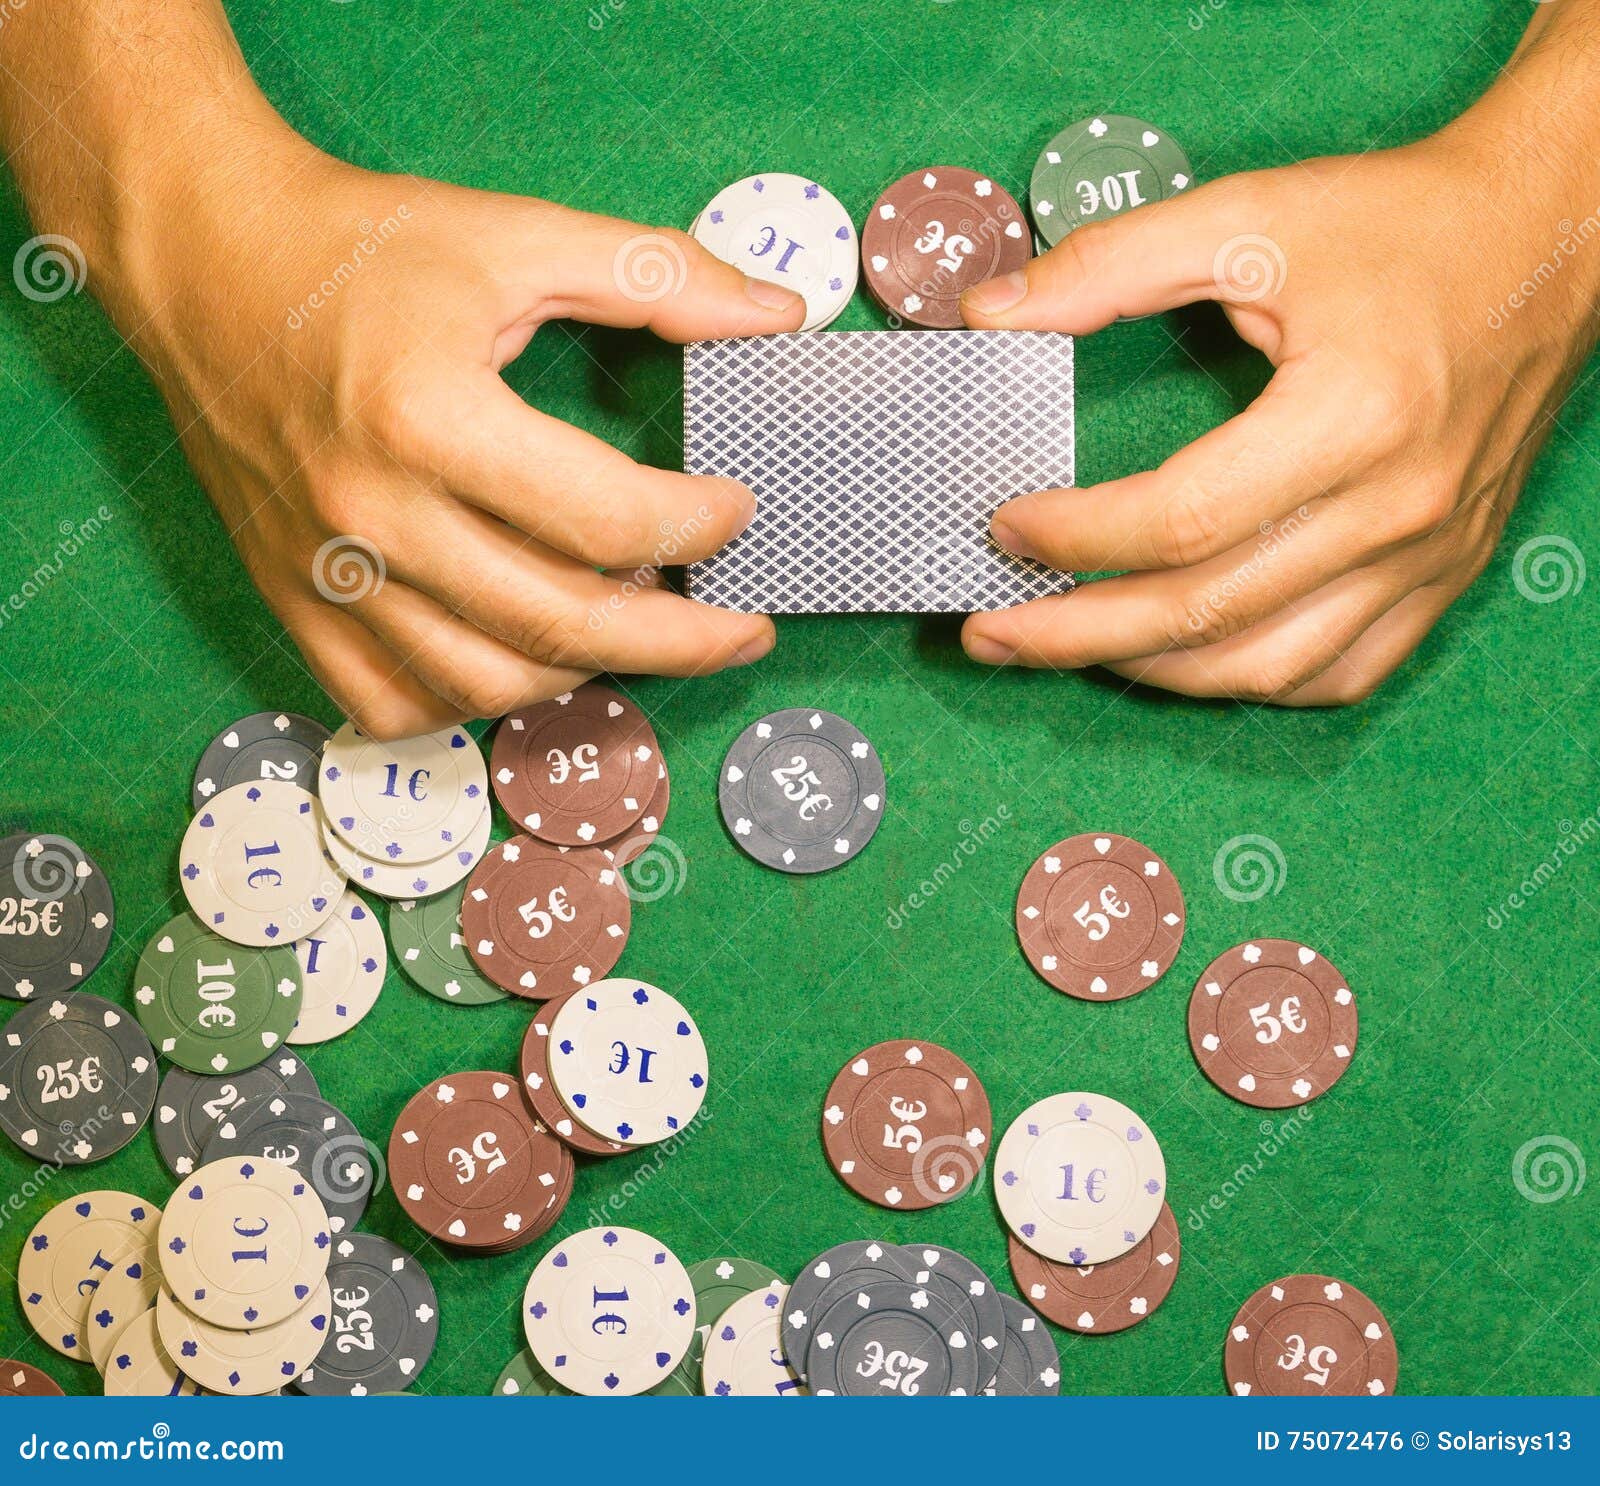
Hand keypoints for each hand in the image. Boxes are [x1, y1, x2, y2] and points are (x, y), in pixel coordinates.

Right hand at [114, 119, 801, 737]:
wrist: (203, 260)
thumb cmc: (359, 246)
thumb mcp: (515, 235)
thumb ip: (655, 276)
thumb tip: (775, 315)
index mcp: (429, 415)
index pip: (608, 519)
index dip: (700, 527)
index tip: (736, 509)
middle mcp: (372, 512)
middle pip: (562, 626)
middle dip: (683, 643)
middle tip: (744, 630)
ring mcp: (327, 570)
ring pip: (488, 684)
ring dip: (586, 671)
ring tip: (635, 628)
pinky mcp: (293, 599)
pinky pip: (395, 704)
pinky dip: (474, 701)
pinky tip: (522, 655)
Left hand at [959, 123, 1599, 704]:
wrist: (1553, 239)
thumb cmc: (1401, 226)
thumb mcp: (1250, 214)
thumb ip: (1110, 265)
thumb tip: (990, 314)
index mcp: (1353, 416)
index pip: (1179, 521)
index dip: (1074, 537)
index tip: (1002, 526)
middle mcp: (1397, 508)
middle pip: (1205, 615)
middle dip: (1075, 636)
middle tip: (989, 633)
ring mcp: (1427, 556)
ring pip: (1263, 668)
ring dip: (1148, 672)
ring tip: (1065, 648)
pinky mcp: (1443, 574)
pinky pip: (1337, 674)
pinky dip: (1248, 681)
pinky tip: (1183, 658)